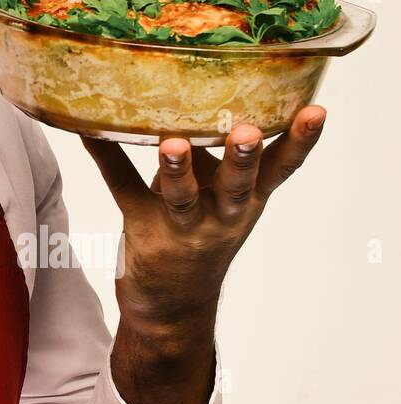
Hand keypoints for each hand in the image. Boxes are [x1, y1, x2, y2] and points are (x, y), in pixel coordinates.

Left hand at [80, 106, 327, 329]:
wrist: (173, 308)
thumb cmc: (199, 235)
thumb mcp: (221, 199)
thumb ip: (216, 156)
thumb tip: (200, 95)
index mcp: (248, 200)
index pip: (282, 168)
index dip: (300, 141)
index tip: (315, 110)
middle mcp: (223, 215)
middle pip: (238, 184)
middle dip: (243, 158)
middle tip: (245, 132)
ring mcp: (184, 226)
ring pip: (183, 196)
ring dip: (177, 169)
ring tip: (172, 145)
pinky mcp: (144, 229)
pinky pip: (124, 188)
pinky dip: (106, 157)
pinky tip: (89, 131)